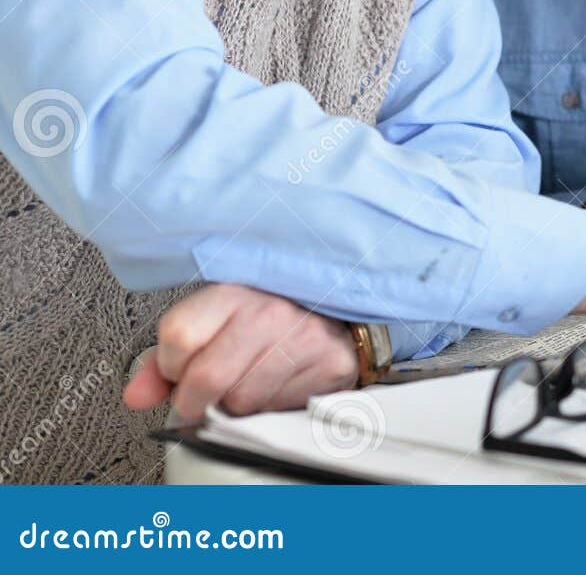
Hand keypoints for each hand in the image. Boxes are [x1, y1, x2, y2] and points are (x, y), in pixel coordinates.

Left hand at [123, 284, 358, 420]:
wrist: (333, 314)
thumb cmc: (263, 321)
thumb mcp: (210, 324)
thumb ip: (164, 360)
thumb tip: (136, 395)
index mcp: (233, 291)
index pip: (178, 336)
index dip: (170, 365)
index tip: (180, 368)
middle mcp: (270, 311)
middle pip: (207, 378)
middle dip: (195, 399)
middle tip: (203, 395)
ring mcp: (304, 337)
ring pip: (241, 401)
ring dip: (234, 405)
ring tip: (245, 383)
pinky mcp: (329, 365)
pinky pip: (277, 410)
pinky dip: (267, 409)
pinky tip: (272, 386)